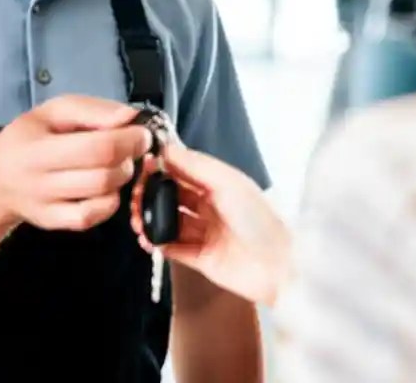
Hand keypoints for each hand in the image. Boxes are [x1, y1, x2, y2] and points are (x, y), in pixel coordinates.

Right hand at [0, 95, 150, 231]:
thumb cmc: (30, 137)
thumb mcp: (54, 110)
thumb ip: (92, 110)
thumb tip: (128, 118)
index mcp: (37, 149)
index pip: (96, 149)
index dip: (129, 140)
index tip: (141, 132)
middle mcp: (39, 182)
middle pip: (102, 176)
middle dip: (129, 158)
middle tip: (132, 146)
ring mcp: (46, 207)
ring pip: (102, 197)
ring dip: (122, 177)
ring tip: (117, 162)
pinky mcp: (55, 223)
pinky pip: (92, 217)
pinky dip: (110, 202)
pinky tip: (107, 187)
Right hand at [132, 145, 291, 305]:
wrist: (279, 267)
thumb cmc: (262, 221)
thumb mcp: (228, 183)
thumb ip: (196, 165)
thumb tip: (167, 149)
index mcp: (221, 185)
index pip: (184, 171)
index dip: (163, 168)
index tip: (143, 167)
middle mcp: (213, 207)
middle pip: (173, 197)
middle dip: (151, 195)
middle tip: (136, 197)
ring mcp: (207, 233)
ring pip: (170, 222)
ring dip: (151, 220)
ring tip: (138, 220)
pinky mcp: (202, 258)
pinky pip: (173, 248)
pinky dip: (158, 243)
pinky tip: (148, 240)